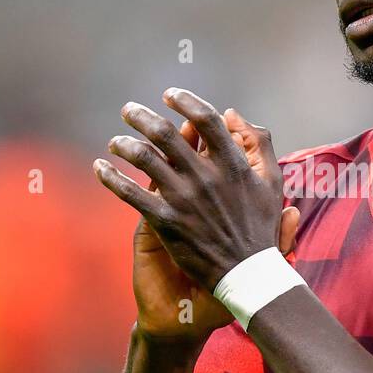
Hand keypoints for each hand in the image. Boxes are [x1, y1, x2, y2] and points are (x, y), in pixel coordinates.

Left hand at [95, 89, 298, 337]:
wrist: (247, 277)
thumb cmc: (260, 229)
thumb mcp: (272, 183)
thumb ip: (259, 144)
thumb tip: (232, 114)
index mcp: (233, 165)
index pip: (207, 120)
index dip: (185, 102)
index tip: (170, 95)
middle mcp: (206, 177)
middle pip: (166, 134)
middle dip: (142, 117)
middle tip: (129, 111)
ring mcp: (184, 199)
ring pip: (144, 159)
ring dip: (125, 144)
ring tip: (116, 141)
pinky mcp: (166, 222)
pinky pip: (131, 194)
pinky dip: (112, 178)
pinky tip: (99, 168)